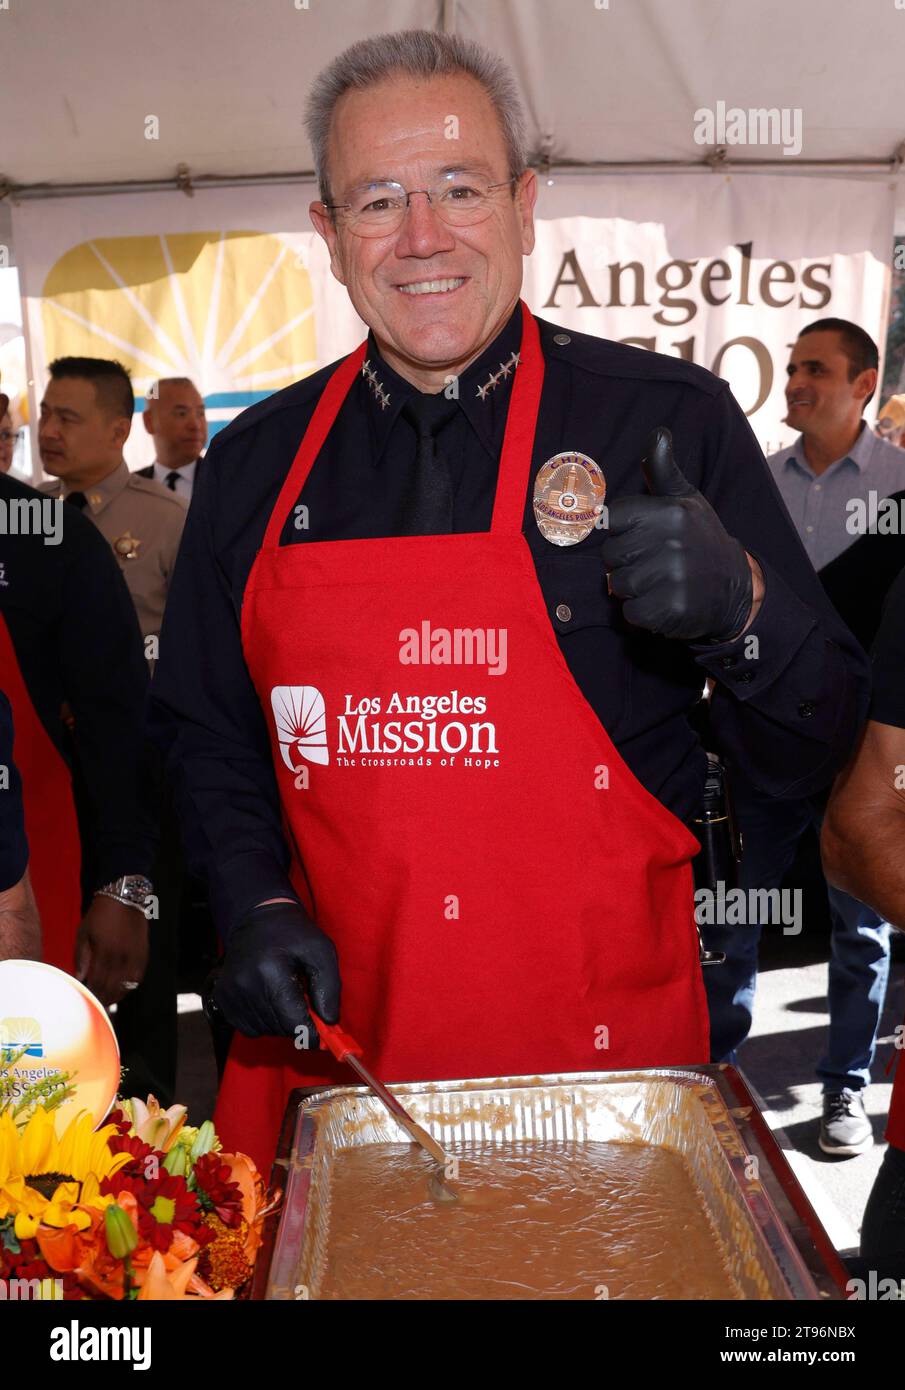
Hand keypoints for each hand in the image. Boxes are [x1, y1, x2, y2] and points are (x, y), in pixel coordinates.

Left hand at [75, 895, 148, 1006]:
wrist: (125, 898)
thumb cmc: (100, 915)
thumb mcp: (84, 932)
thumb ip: (81, 956)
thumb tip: (79, 977)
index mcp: (104, 952)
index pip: (97, 982)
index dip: (91, 994)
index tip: (85, 1001)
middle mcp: (121, 957)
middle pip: (111, 987)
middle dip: (102, 999)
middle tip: (94, 1005)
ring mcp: (134, 956)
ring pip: (126, 985)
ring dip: (115, 996)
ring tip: (106, 1001)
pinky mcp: (144, 954)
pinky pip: (137, 977)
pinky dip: (129, 987)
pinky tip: (121, 990)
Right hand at [211, 900, 339, 1041]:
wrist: (257, 918)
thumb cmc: (294, 934)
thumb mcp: (322, 951)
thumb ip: (329, 987)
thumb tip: (329, 1022)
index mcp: (270, 971)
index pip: (292, 1022)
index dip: (311, 1033)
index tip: (322, 1035)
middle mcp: (245, 985)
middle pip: (279, 1029)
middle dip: (297, 1023)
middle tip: (303, 1001)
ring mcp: (230, 993)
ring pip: (265, 1031)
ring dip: (280, 1022)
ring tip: (284, 995)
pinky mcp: (222, 998)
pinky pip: (248, 1028)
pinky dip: (263, 1021)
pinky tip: (268, 999)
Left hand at [600, 427, 753, 641]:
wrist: (735, 588)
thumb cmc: (699, 539)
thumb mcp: (685, 499)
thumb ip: (662, 470)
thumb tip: (657, 433)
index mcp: (669, 511)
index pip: (612, 519)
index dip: (624, 532)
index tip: (646, 536)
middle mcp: (671, 541)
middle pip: (610, 555)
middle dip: (626, 562)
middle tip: (656, 562)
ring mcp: (672, 576)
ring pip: (617, 585)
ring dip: (634, 588)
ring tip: (661, 582)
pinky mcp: (670, 609)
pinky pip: (630, 612)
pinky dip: (641, 613)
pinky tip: (663, 602)